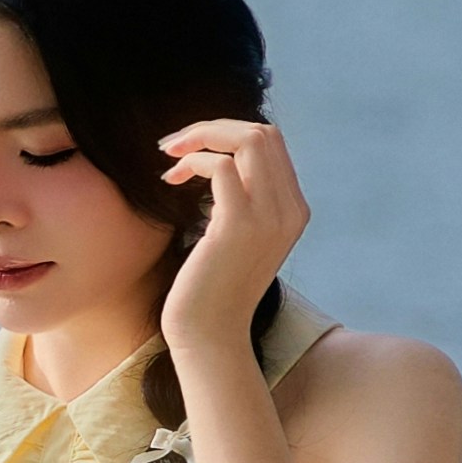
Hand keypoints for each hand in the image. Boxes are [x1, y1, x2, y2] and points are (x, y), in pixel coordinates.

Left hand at [156, 115, 309, 361]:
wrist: (209, 335)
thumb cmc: (211, 288)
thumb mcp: (234, 236)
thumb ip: (239, 200)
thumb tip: (217, 162)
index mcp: (292, 210)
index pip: (271, 143)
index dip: (228, 134)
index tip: (191, 150)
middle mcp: (289, 210)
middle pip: (263, 132)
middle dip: (213, 127)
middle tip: (174, 145)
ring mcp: (268, 217)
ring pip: (248, 139)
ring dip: (200, 137)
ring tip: (169, 157)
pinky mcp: (238, 226)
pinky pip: (220, 166)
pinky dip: (192, 162)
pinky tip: (171, 181)